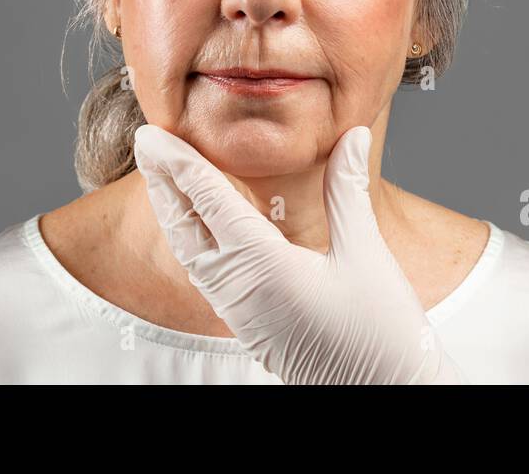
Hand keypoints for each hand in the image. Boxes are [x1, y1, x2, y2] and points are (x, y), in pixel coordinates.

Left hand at [133, 123, 466, 383]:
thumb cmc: (381, 333)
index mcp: (262, 265)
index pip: (206, 200)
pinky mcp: (247, 323)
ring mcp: (239, 310)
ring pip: (189, 251)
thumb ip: (348, 189)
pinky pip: (204, 272)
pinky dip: (192, 238)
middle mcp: (239, 288)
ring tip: (163, 177)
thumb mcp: (365, 251)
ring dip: (173, 210)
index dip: (176, 162)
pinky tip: (199, 226)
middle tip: (146, 143)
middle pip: (184, 225)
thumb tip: (352, 134)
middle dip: (162, 182)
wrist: (383, 395)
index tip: (151, 135)